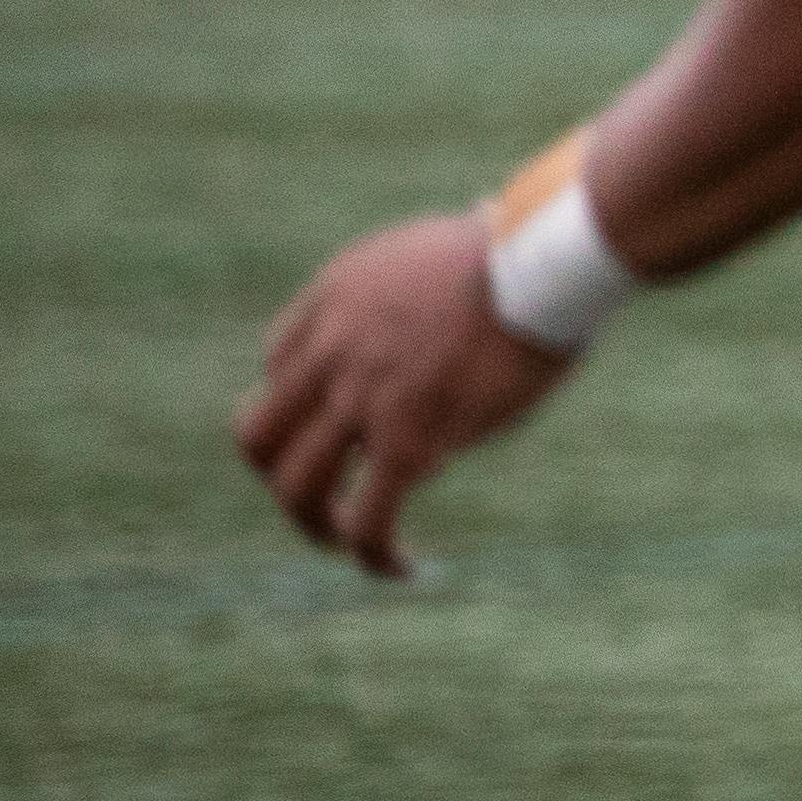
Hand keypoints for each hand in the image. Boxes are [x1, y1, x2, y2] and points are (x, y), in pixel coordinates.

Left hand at [235, 210, 575, 578]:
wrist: (542, 255)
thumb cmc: (529, 243)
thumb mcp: (451, 240)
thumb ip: (438, 270)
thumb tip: (483, 232)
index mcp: (333, 297)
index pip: (278, 363)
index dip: (305, 403)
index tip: (347, 423)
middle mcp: (328, 350)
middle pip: (259, 432)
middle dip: (280, 473)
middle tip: (320, 499)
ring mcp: (359, 397)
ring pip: (295, 484)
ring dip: (314, 523)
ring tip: (349, 543)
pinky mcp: (407, 438)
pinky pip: (370, 514)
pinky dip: (375, 552)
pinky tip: (402, 568)